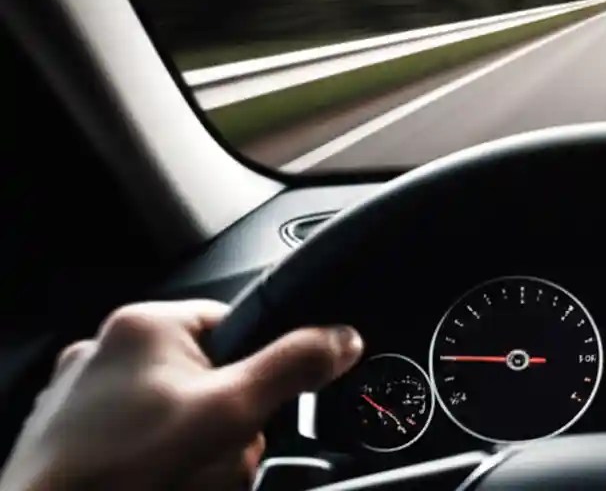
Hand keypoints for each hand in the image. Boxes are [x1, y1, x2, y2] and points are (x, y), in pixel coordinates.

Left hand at [0, 300, 362, 490]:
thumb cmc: (122, 469)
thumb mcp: (231, 412)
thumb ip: (293, 367)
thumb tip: (343, 338)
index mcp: (146, 322)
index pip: (236, 330)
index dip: (256, 376)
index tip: (249, 414)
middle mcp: (106, 348)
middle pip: (210, 380)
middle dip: (225, 425)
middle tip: (210, 456)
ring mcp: (82, 397)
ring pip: (176, 416)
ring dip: (193, 450)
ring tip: (179, 478)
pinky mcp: (70, 438)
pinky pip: (139, 442)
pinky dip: (154, 465)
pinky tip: (154, 484)